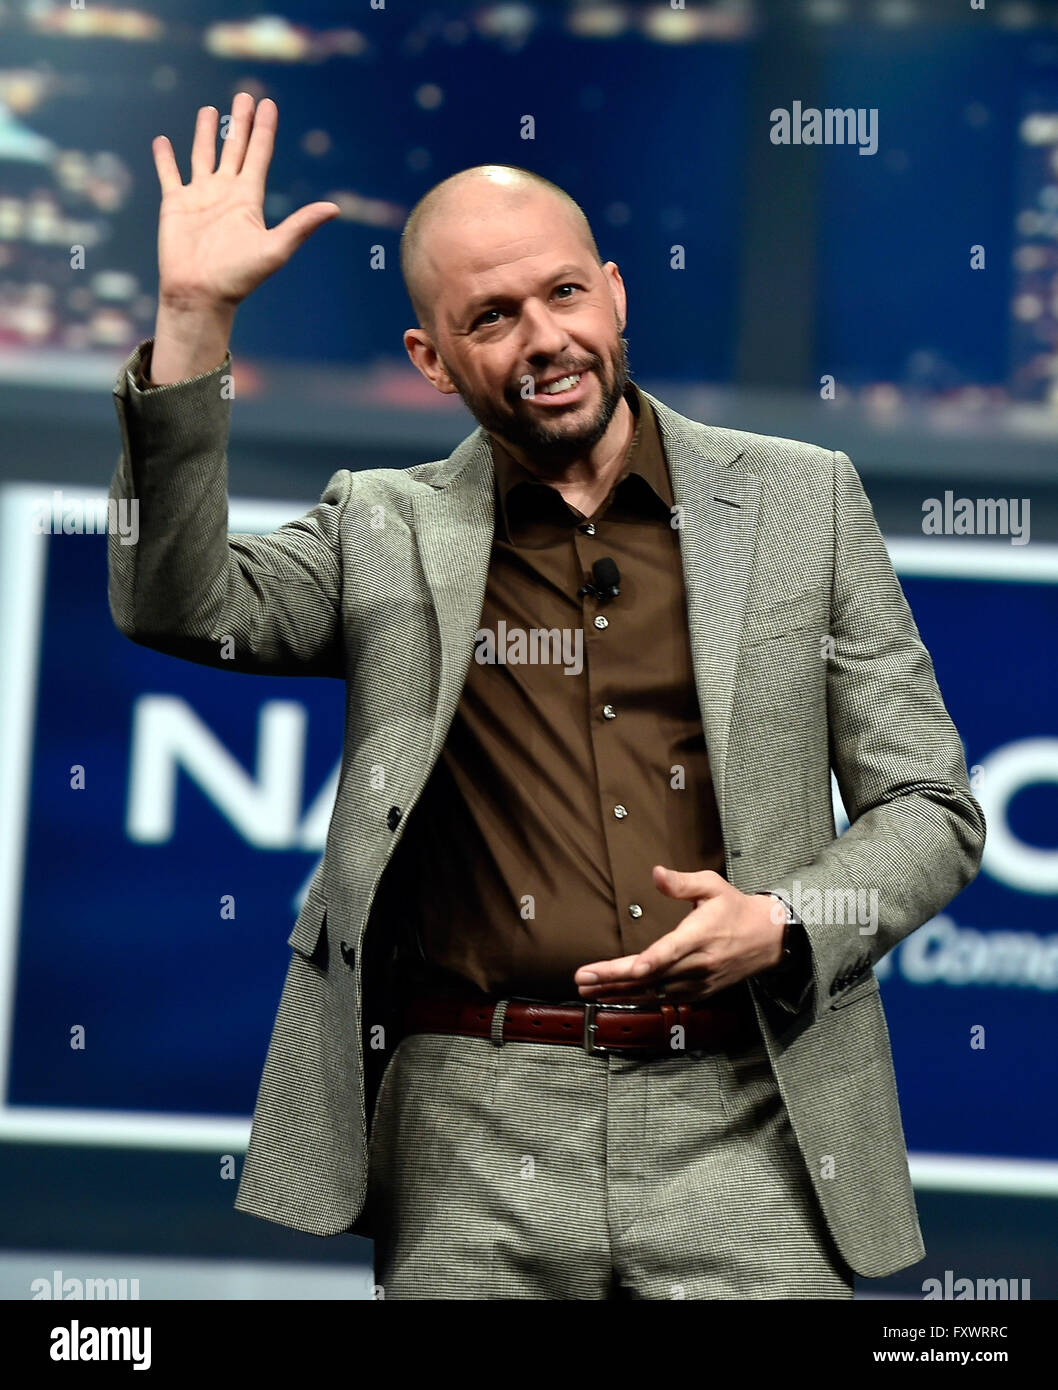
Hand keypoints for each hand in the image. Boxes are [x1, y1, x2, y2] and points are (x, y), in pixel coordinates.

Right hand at [152, 93, 339, 311]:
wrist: (200, 294)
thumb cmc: (238, 277)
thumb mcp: (275, 249)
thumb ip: (301, 225)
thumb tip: (335, 209)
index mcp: (249, 199)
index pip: (259, 155)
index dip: (264, 129)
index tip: (269, 104)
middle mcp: (225, 193)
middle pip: (235, 148)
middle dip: (240, 122)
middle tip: (245, 96)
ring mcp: (200, 197)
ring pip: (203, 155)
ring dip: (206, 133)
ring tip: (210, 109)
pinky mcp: (175, 204)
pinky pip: (169, 174)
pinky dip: (164, 158)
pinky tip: (162, 141)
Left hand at [572, 866, 784, 1002]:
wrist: (766, 940)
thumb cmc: (734, 908)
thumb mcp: (712, 885)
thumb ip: (682, 882)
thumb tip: (656, 873)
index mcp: (701, 935)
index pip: (673, 950)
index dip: (652, 961)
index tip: (632, 968)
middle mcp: (698, 964)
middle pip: (652, 975)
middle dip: (614, 978)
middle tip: (582, 978)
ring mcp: (697, 982)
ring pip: (653, 991)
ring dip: (618, 992)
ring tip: (586, 989)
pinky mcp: (696, 993)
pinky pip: (662, 999)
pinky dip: (636, 998)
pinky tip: (613, 996)